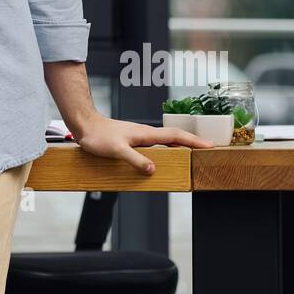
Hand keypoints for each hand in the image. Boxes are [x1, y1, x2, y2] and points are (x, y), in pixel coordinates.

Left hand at [73, 114, 214, 175]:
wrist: (85, 125)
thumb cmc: (98, 136)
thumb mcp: (117, 150)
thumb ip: (135, 159)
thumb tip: (153, 169)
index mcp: (146, 134)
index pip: (175, 136)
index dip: (193, 140)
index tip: (209, 145)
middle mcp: (146, 133)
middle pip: (175, 135)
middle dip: (193, 141)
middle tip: (208, 148)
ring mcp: (140, 135)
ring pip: (166, 138)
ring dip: (181, 143)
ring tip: (193, 151)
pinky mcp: (133, 139)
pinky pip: (157, 142)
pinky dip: (168, 146)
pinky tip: (166, 152)